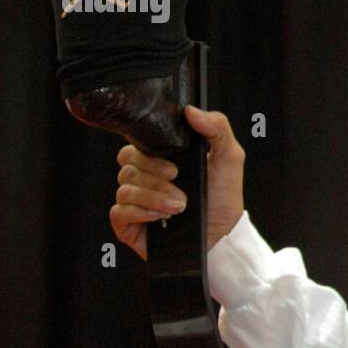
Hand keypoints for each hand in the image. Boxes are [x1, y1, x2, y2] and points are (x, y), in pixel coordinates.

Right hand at [109, 105, 245, 259]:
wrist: (223, 237)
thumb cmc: (223, 198)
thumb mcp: (229, 157)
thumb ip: (217, 128)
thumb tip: (191, 110)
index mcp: (160, 159)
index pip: (136, 144)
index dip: (148, 152)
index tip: (175, 166)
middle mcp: (144, 178)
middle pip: (127, 164)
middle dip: (155, 176)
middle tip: (179, 184)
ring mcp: (134, 201)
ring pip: (125, 188)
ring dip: (154, 197)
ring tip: (180, 207)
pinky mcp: (128, 224)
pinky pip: (119, 211)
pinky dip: (140, 212)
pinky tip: (161, 218)